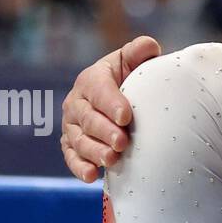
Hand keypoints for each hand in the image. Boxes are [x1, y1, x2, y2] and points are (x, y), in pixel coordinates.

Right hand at [61, 36, 161, 181]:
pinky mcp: (72, 147)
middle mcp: (77, 103)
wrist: (119, 101)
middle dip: (104, 131)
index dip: (111, 103)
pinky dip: (80, 168)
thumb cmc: (129, 80)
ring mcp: (72, 127)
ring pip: (78, 140)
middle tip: (122, 142)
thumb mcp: (133, 62)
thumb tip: (150, 47)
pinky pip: (71, 158)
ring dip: (94, 151)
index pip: (99, 90)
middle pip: (87, 119)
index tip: (126, 116)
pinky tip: (92, 176)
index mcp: (91, 80)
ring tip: (112, 159)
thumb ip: (140, 51)